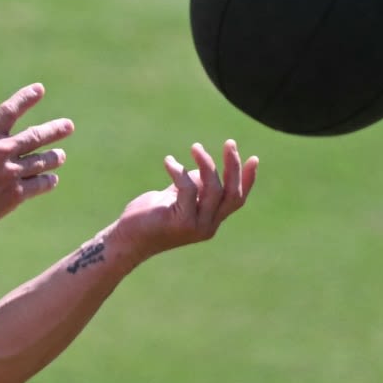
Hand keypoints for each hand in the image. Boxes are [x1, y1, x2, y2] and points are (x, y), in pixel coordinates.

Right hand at [0, 83, 74, 236]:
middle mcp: (1, 152)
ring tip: (60, 155)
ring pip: (40, 161)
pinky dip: (47, 181)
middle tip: (68, 126)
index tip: (40, 89)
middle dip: (54, 130)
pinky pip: (38, 185)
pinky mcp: (14, 195)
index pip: (10, 111)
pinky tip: (52, 179)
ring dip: (53, 157)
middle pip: (35, 136)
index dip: (26, 98)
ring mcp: (9, 174)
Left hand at [112, 139, 257, 259]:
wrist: (127, 239)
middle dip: (233, 166)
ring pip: (213, 189)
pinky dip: (180, 172)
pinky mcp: (181, 222)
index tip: (254, 158)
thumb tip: (205, 169)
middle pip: (231, 194)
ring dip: (206, 164)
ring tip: (195, 147)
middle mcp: (208, 226)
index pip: (237, 200)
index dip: (248, 180)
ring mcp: (196, 226)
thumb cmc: (149, 217)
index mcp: (210, 221)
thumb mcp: (175, 198)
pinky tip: (169, 162)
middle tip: (230, 143)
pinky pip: (187, 189)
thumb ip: (192, 186)